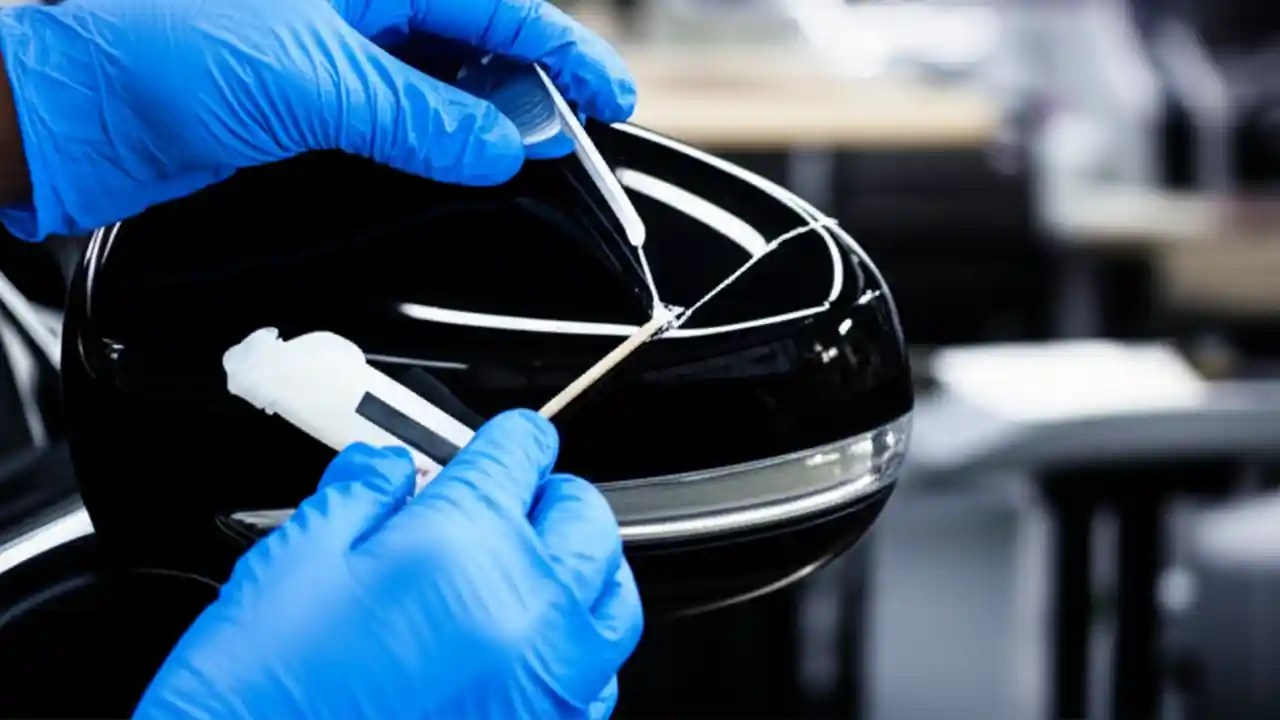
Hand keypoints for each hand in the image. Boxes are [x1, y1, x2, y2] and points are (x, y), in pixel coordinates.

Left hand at [0, 0, 635, 240]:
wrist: (58, 107)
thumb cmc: (147, 41)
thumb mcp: (311, 76)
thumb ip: (416, 116)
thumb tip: (494, 147)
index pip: (490, 7)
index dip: (558, 54)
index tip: (608, 98)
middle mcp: (349, 12)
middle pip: (469, 47)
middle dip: (530, 92)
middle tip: (580, 140)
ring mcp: (326, 64)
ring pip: (433, 97)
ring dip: (481, 131)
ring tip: (532, 164)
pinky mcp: (301, 118)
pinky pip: (390, 137)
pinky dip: (429, 160)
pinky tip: (457, 179)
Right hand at [133, 410, 643, 719]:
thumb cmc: (267, 689)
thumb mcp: (300, 553)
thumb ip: (364, 487)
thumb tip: (393, 465)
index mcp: (468, 543)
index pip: (519, 454)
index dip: (507, 437)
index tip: (502, 441)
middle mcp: (528, 610)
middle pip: (583, 517)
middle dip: (550, 493)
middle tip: (515, 494)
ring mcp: (548, 682)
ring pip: (611, 597)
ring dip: (584, 563)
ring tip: (545, 556)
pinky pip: (599, 676)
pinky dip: (580, 643)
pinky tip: (537, 635)